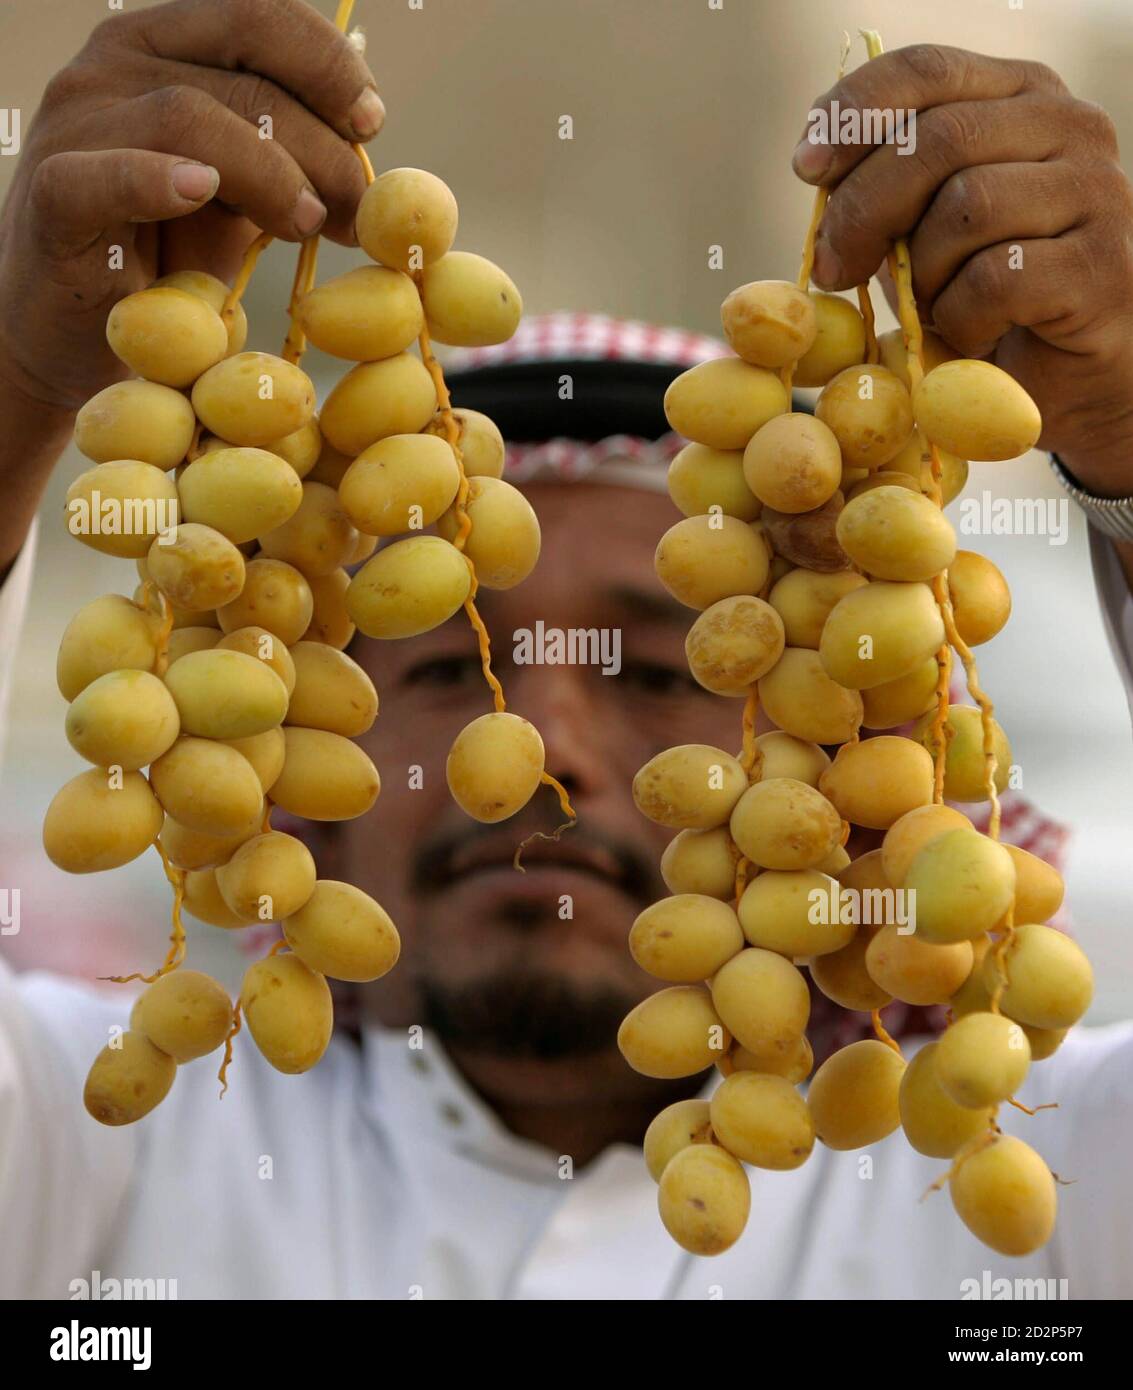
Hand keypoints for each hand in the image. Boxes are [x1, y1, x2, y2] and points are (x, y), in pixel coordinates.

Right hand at [0, 0, 382, 413]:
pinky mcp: (51, 192)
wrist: (86, 331)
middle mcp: (114, 64)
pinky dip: (156, 179)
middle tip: (356, 210)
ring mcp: (76, 123)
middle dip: (319, 146)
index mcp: (165, 45)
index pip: (256, 18)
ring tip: (308, 224)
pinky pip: (106, 175)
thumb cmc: (168, 257)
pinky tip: (200, 191)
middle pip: (241, 79)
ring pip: (189, 116)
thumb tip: (368, 151)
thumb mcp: (239, 195)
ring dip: (269, 173)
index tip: (370, 124)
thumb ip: (287, 158)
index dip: (325, 65)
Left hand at [794, 44, 1132, 494]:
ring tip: (933, 308)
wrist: (1061, 378)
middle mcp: (1068, 126)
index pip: (926, 70)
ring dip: (925, 273)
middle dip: (866, 208)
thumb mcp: (919, 230)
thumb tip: (818, 167)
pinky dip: (960, 318)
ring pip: (968, 207)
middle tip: (834, 267)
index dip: (855, 112)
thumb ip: (882, 188)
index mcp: (1018, 97)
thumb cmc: (982, 300)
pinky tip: (972, 335)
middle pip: (938, 140)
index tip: (805, 168)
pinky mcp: (1099, 266)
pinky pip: (996, 280)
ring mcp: (1095, 192)